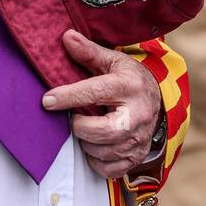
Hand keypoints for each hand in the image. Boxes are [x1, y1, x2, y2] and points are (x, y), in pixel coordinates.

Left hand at [42, 29, 162, 179]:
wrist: (158, 101)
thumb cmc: (131, 79)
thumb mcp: (113, 61)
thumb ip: (88, 53)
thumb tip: (66, 37)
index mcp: (129, 87)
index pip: (95, 93)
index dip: (68, 96)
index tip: (47, 100)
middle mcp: (137, 116)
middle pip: (102, 131)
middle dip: (80, 126)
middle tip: (73, 118)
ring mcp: (138, 140)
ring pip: (101, 151)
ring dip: (85, 142)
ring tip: (86, 127)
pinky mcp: (136, 157)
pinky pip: (107, 168)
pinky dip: (94, 158)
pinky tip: (95, 143)